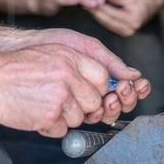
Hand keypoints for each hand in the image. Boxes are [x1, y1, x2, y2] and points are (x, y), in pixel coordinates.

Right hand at [0, 43, 129, 135]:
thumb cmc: (12, 69)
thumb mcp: (46, 54)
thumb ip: (72, 64)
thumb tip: (96, 81)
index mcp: (68, 56)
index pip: (102, 76)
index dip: (98, 88)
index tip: (90, 93)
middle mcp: (67, 74)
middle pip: (95, 100)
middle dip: (82, 106)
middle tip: (63, 102)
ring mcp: (60, 95)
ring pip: (79, 118)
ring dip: (64, 117)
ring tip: (43, 105)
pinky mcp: (50, 115)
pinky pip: (62, 130)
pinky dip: (50, 127)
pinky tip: (36, 113)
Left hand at [32, 27, 151, 113]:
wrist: (28, 50)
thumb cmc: (55, 44)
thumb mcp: (87, 47)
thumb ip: (110, 61)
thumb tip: (134, 74)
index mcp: (102, 74)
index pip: (127, 88)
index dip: (135, 90)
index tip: (135, 86)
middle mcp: (95, 90)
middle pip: (120, 104)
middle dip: (125, 100)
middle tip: (119, 92)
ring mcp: (82, 101)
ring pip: (106, 114)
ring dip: (112, 108)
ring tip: (108, 99)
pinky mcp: (68, 110)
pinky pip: (87, 119)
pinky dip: (94, 115)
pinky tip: (92, 107)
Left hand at [90, 0, 162, 36]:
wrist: (152, 4)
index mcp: (133, 20)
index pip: (111, 13)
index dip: (98, 6)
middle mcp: (130, 29)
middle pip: (106, 20)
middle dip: (94, 11)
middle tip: (82, 2)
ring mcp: (127, 32)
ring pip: (106, 23)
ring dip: (96, 15)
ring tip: (85, 5)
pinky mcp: (123, 32)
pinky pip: (109, 25)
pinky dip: (101, 17)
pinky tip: (93, 11)